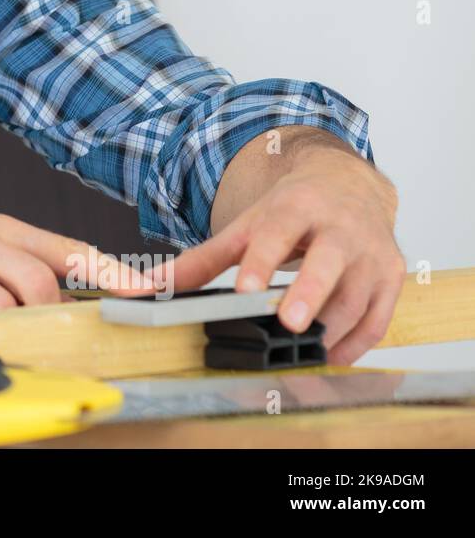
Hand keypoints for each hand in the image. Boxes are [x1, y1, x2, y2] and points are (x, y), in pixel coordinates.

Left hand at [171, 147, 402, 364]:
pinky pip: (377, 318)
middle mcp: (339, 227)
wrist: (347, 184)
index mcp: (296, 207)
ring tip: (302, 352)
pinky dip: (356, 343)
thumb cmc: (292, 209)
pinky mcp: (392, 275)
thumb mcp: (245, 226)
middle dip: (309, 292)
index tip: (245, 289)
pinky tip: (330, 356)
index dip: (262, 261)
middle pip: (328, 261)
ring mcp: (370, 251)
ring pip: (356, 297)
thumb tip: (148, 288)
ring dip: (330, 330)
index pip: (278, 232)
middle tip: (289, 322)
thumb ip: (200, 260)